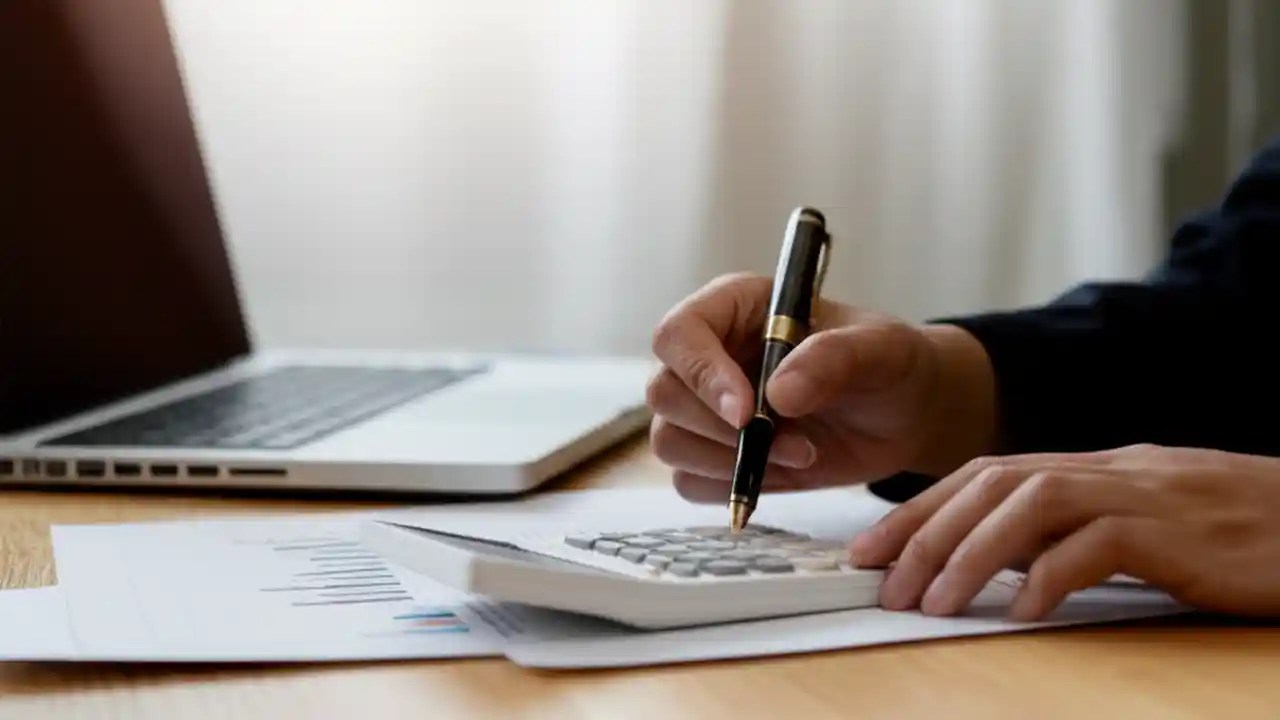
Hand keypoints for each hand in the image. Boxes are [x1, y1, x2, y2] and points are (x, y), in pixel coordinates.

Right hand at [646, 272, 998, 501]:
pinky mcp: (714, 455)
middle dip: (721, 429)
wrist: (903, 416)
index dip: (701, 373)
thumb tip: (778, 393)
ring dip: (731, 463)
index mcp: (733, 308)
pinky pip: (690, 481)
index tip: (748, 412)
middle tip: (793, 443)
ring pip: (669, 441)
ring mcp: (706, 408)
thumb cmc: (890, 364)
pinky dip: (731, 488)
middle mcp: (709, 354)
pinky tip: (782, 474)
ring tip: (801, 456)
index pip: (678, 333)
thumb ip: (834, 358)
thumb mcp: (881, 349)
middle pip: (664, 392)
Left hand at [849, 444, 1279, 619]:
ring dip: (970, 552)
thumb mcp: (1145, 525)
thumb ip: (1076, 531)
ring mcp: (1146, 495)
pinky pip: (1101, 544)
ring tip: (932, 602)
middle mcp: (1111, 469)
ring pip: (1033, 501)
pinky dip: (1051, 573)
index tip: (871, 549)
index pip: (986, 474)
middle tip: (883, 582)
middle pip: (994, 481)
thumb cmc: (1239, 533)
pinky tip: (1021, 609)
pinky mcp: (1182, 533)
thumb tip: (999, 563)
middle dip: (927, 531)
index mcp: (1096, 466)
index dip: (920, 509)